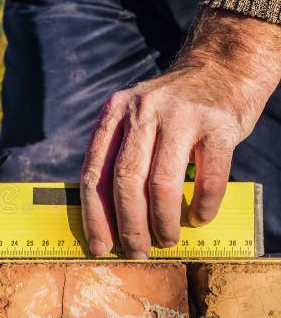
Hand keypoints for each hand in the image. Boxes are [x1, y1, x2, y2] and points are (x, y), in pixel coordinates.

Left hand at [81, 10, 280, 258]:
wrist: (223, 66)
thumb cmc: (173, 109)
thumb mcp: (135, 117)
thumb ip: (118, 154)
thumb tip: (104, 217)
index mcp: (114, 112)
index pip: (94, 171)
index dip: (94, 215)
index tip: (99, 245)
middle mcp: (143, 111)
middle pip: (125, 181)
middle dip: (128, 225)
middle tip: (136, 251)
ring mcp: (182, 116)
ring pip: (162, 183)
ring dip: (163, 222)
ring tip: (166, 240)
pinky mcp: (218, 124)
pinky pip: (209, 177)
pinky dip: (203, 205)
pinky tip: (199, 219)